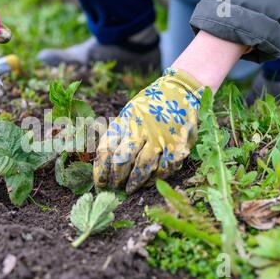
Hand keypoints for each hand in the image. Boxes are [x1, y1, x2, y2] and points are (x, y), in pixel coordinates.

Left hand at [94, 68, 203, 193]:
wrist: (179, 90)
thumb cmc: (148, 106)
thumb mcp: (128, 113)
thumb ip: (117, 133)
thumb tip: (102, 160)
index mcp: (124, 121)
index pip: (106, 149)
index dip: (100, 170)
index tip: (99, 182)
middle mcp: (139, 128)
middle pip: (121, 160)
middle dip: (116, 178)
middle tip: (115, 186)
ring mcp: (159, 136)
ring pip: (142, 166)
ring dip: (134, 181)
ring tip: (130, 188)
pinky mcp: (177, 143)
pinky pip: (164, 167)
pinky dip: (156, 177)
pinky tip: (150, 181)